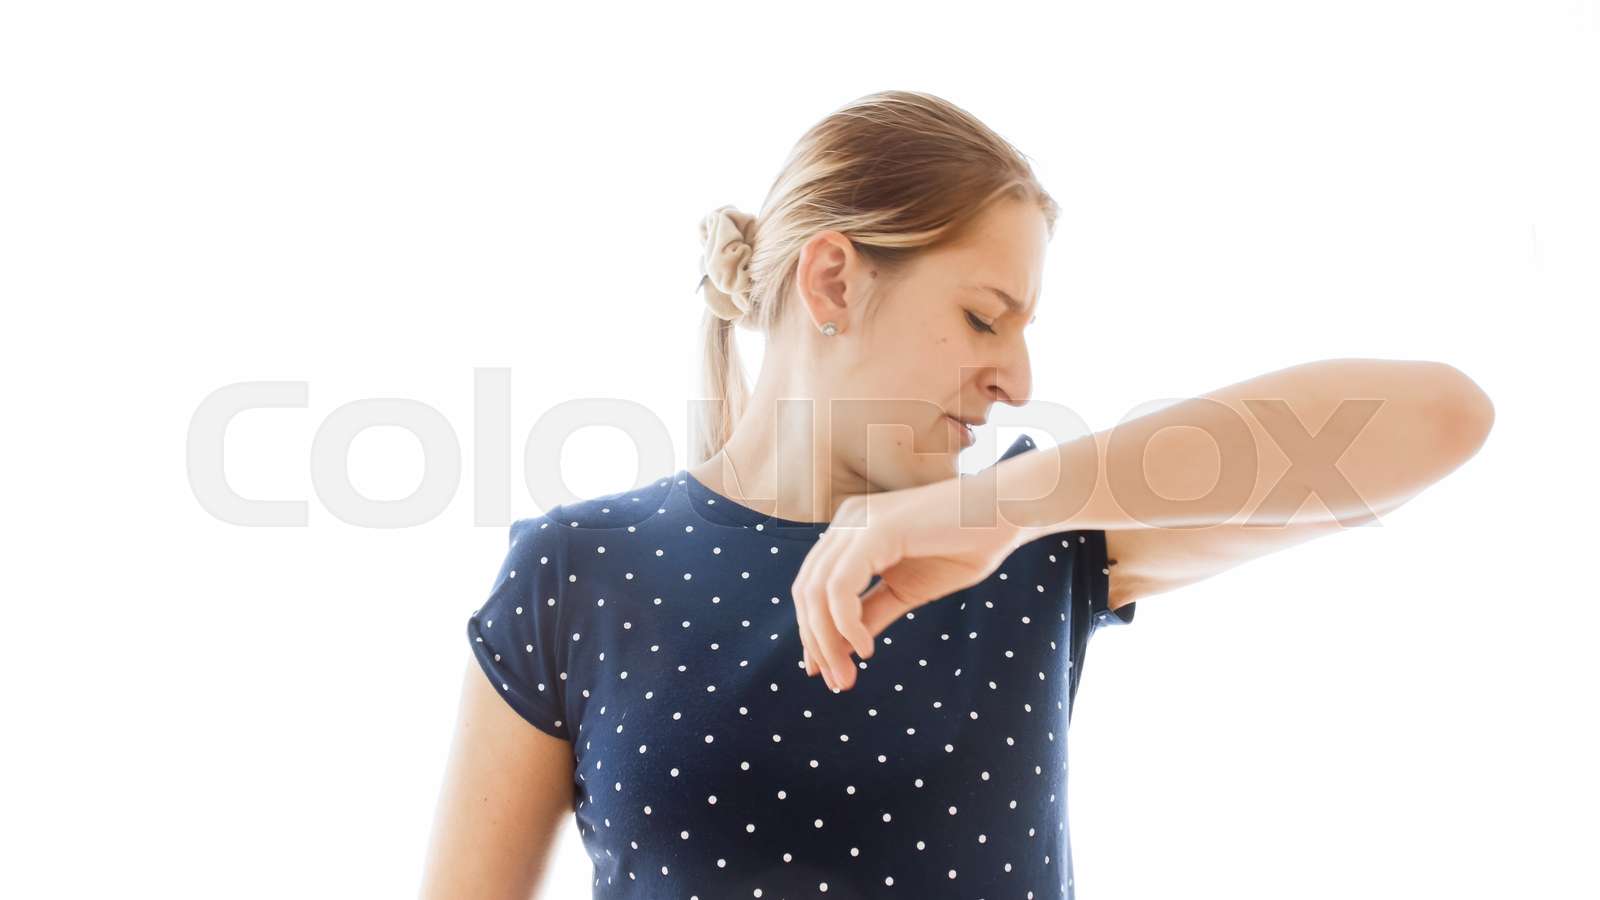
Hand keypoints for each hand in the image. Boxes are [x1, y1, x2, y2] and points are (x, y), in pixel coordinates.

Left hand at [790, 472, 1024, 691]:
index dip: (812, 632)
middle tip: (838, 683)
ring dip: (827, 642)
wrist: (1007, 513)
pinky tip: (866, 649)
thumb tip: (843, 649)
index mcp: (850, 531)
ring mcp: (857, 522)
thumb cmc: (965, 546)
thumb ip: (872, 613)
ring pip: (816, 592)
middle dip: (816, 643)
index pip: (813, 586)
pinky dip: (845, 625)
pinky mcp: (875, 530)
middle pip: (806, 591)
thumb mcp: (907, 590)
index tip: (827, 672)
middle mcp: (846, 521)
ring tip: (848, 676)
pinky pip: (840, 588)